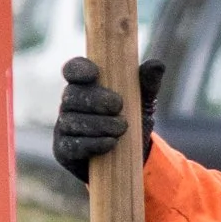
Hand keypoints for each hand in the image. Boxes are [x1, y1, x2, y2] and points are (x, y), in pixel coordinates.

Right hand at [54, 57, 163, 186]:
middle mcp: (69, 104)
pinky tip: (110, 143)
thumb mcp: (144, 102)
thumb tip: (156, 64)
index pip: (73, 69)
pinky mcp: (64, 151)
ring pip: (71, 121)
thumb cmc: (133, 121)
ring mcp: (64, 127)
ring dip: (99, 124)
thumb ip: (147, 83)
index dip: (79, 69)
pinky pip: (72, 145)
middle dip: (96, 100)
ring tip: (122, 129)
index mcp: (85, 85)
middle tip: (119, 106)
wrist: (132, 157)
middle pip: (71, 95)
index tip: (94, 74)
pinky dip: (93, 144)